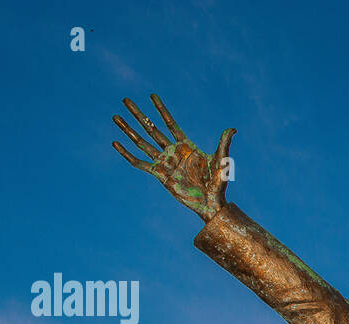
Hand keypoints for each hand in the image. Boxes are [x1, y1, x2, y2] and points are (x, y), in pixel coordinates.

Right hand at [112, 94, 234, 222]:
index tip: (152, 95)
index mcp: (186, 146)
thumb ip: (223, 143)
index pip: (170, 123)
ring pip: (142, 142)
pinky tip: (116, 143)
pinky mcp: (159, 175)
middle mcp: (172, 152)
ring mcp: (164, 163)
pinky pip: (139, 163)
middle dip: (139, 115)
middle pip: (151, 128)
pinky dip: (127, 154)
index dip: (161, 110)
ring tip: (116, 117)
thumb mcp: (221, 160)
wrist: (210, 203)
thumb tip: (232, 128)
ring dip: (129, 130)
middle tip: (126, 100)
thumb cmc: (217, 184)